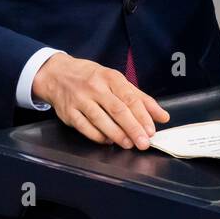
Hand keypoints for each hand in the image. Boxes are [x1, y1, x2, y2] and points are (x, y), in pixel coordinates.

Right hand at [32, 53, 169, 149]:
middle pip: (117, 110)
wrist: (57, 74)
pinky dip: (99, 137)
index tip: (151, 129)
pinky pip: (85, 128)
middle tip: (143, 142)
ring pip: (101, 120)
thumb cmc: (91, 77)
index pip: (130, 98)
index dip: (142, 115)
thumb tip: (162, 116)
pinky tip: (108, 141)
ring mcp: (80, 100)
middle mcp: (95, 87)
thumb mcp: (115, 80)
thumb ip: (140, 98)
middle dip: (133, 128)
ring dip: (117, 135)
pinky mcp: (69, 113)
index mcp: (110, 77)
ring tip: (128, 144)